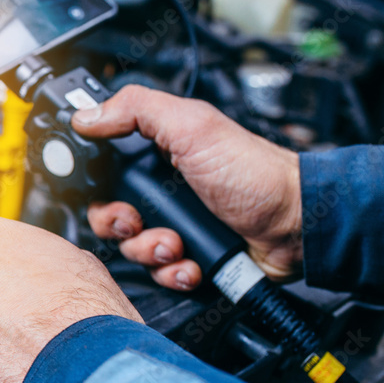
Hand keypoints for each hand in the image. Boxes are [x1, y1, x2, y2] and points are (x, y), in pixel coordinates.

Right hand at [71, 85, 302, 289]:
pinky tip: (191, 262)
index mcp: (155, 155)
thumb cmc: (256, 172)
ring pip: (130, 247)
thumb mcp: (193, 126)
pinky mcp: (187, 256)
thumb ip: (136, 110)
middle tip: (136, 221)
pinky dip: (172, 271)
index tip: (99, 189)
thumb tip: (86, 114)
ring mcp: (173, 224)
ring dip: (149, 249)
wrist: (297, 226)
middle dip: (118, 223)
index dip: (92, 183)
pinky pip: (158, 272)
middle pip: (107, 213)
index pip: (101, 169)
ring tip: (176, 243)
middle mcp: (160, 190)